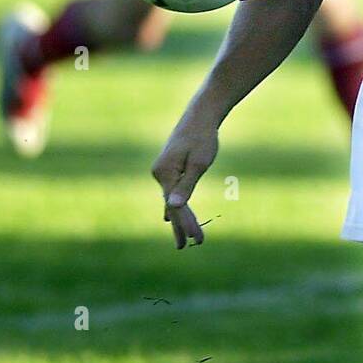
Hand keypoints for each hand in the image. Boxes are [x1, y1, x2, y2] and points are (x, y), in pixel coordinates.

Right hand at [151, 111, 218, 248]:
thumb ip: (186, 186)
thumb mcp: (199, 162)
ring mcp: (162, 171)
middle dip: (182, 226)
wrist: (200, 116)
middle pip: (172, 206)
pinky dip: (175, 206)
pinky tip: (169, 218)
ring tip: (182, 240)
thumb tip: (173, 208)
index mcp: (165, 173)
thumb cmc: (203, 137)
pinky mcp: (168, 168)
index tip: (197, 240)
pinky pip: (171, 192)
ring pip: (172, 200)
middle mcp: (159, 174)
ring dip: (179, 219)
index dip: (186, 224)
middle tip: (190, 246)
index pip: (176, 206)